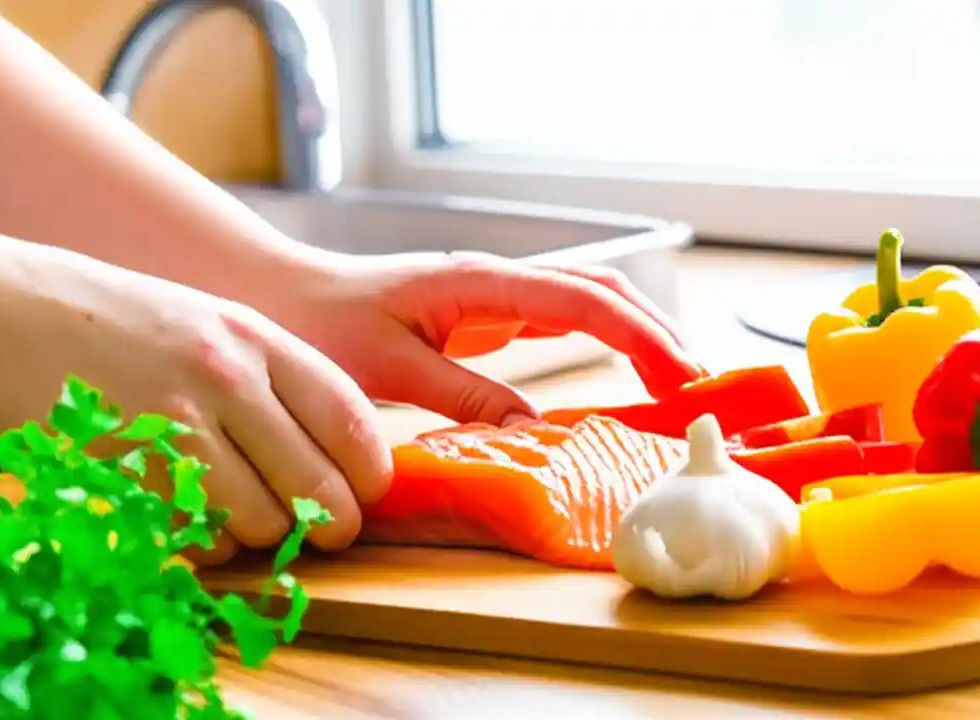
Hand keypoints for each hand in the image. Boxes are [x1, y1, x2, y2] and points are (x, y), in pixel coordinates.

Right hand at [0, 228, 391, 564]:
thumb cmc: (84, 315)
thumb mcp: (192, 318)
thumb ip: (256, 373)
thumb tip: (314, 444)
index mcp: (251, 334)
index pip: (350, 415)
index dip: (368, 470)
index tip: (362, 493)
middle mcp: (226, 374)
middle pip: (319, 483)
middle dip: (328, 522)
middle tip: (316, 532)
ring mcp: (173, 421)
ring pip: (262, 521)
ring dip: (257, 536)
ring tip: (233, 519)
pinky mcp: (122, 466)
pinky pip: (194, 536)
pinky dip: (201, 545)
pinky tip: (183, 522)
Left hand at [265, 251, 703, 425]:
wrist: (283, 296)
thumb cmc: (324, 324)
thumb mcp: (392, 371)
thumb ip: (466, 398)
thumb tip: (536, 431)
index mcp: (481, 282)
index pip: (583, 302)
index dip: (639, 337)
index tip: (681, 375)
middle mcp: (498, 279)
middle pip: (601, 293)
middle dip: (655, 332)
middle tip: (696, 385)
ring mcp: (495, 293)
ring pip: (587, 301)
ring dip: (635, 333)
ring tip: (676, 379)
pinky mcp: (487, 313)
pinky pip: (559, 319)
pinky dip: (600, 340)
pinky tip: (621, 366)